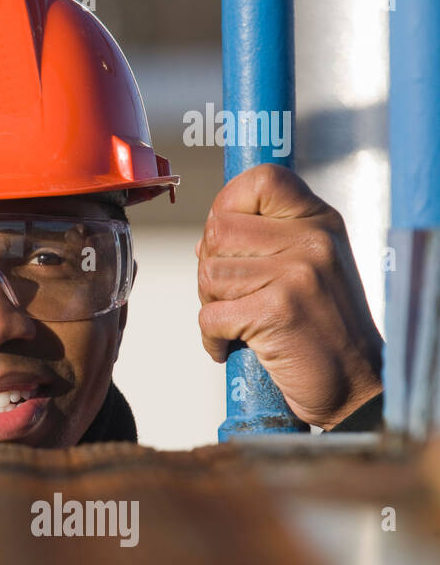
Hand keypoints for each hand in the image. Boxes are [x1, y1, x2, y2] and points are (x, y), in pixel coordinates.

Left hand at [196, 164, 382, 429]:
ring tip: (239, 321)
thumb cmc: (322, 327)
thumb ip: (268, 240)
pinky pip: (210, 315)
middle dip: (210, 267)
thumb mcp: (310, 266)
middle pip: (218, 231)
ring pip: (210, 273)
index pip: (262, 179)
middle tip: (230, 295)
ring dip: (211, 303)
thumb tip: (209, 234)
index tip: (227, 239)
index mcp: (319, 222)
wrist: (355, 385)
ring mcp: (297, 274)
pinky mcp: (279, 311)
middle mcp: (312, 241)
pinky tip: (232, 345)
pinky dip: (211, 338)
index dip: (227, 204)